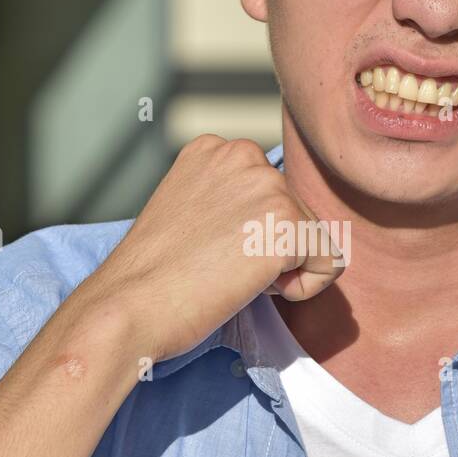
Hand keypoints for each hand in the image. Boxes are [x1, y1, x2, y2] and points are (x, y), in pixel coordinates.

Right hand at [87, 135, 345, 363]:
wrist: (128, 306)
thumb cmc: (151, 279)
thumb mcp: (189, 215)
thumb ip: (228, 205)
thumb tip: (271, 226)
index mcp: (215, 149)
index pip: (270, 195)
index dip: (248, 235)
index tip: (208, 250)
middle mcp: (244, 155)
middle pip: (297, 213)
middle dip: (269, 250)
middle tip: (217, 267)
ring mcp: (268, 185)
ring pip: (315, 238)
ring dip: (283, 269)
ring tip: (229, 275)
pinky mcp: (288, 222)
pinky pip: (329, 263)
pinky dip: (303, 288)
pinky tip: (254, 287)